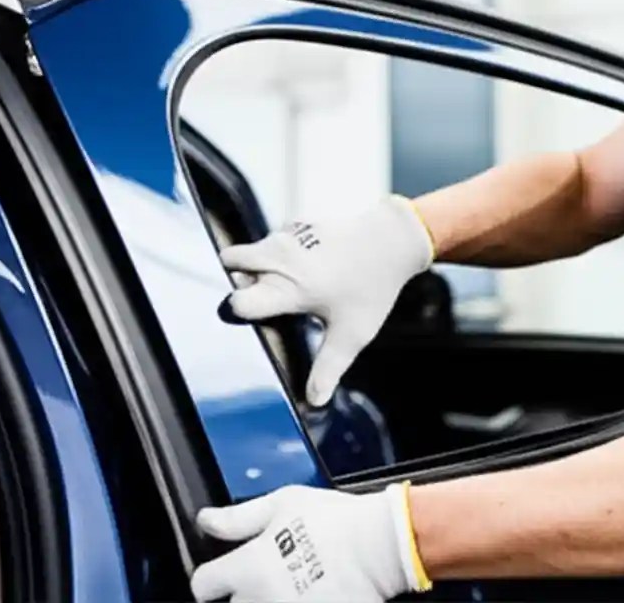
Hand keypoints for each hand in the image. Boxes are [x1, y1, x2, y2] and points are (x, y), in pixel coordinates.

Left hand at [189, 483, 431, 601]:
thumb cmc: (337, 521)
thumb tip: (206, 520)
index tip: (222, 573)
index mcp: (248, 568)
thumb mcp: (283, 503)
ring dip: (268, 601)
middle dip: (244, 593)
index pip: (204, 585)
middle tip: (268, 575)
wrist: (382, 545)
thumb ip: (238, 517)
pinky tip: (311, 593)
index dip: (211, 577)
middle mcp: (261, 599)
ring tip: (293, 586)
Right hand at [219, 195, 435, 405]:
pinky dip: (279, 251)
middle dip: (239, 279)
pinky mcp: (297, 222)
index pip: (235, 301)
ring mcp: (286, 235)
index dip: (237, 312)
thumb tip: (314, 401)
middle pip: (231, 264)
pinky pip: (274, 239)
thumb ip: (328, 368)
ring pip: (253, 250)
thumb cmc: (371, 289)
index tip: (251, 318)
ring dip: (259, 264)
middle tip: (266, 294)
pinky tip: (305, 265)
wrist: (393, 240)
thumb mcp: (351, 335)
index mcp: (287, 288)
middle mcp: (279, 258)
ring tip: (289, 282)